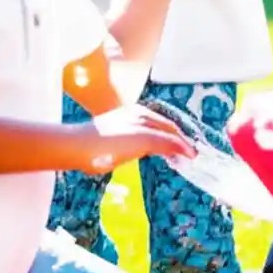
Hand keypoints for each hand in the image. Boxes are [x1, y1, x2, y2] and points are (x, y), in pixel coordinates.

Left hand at [81, 104, 197, 173]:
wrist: (77, 148)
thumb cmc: (109, 144)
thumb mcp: (142, 140)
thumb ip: (165, 142)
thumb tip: (187, 149)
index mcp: (143, 114)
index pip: (171, 128)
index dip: (184, 142)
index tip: (195, 156)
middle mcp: (136, 115)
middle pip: (164, 129)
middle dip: (178, 142)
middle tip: (189, 158)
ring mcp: (126, 124)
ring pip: (154, 133)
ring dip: (167, 145)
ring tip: (175, 158)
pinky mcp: (117, 134)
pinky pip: (143, 138)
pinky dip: (154, 146)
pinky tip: (153, 153)